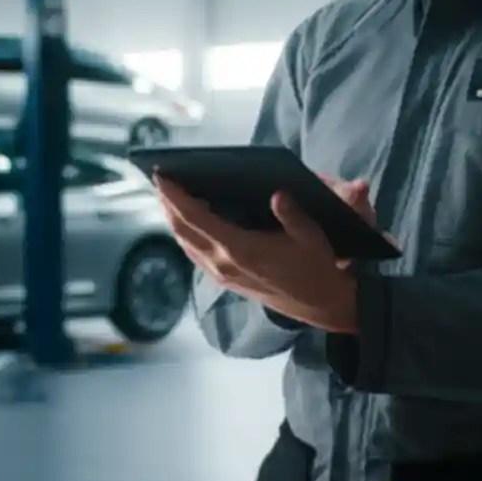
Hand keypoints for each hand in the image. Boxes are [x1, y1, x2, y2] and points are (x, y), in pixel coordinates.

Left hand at [154, 171, 374, 333]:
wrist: (320, 304)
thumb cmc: (315, 265)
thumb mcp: (309, 235)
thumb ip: (291, 213)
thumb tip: (277, 194)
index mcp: (238, 248)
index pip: (194, 217)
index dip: (174, 195)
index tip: (161, 176)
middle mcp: (222, 263)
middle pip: (181, 230)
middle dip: (167, 204)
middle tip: (161, 180)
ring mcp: (221, 274)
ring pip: (185, 243)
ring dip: (174, 219)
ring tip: (170, 197)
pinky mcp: (225, 281)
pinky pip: (194, 254)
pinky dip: (185, 234)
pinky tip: (188, 223)